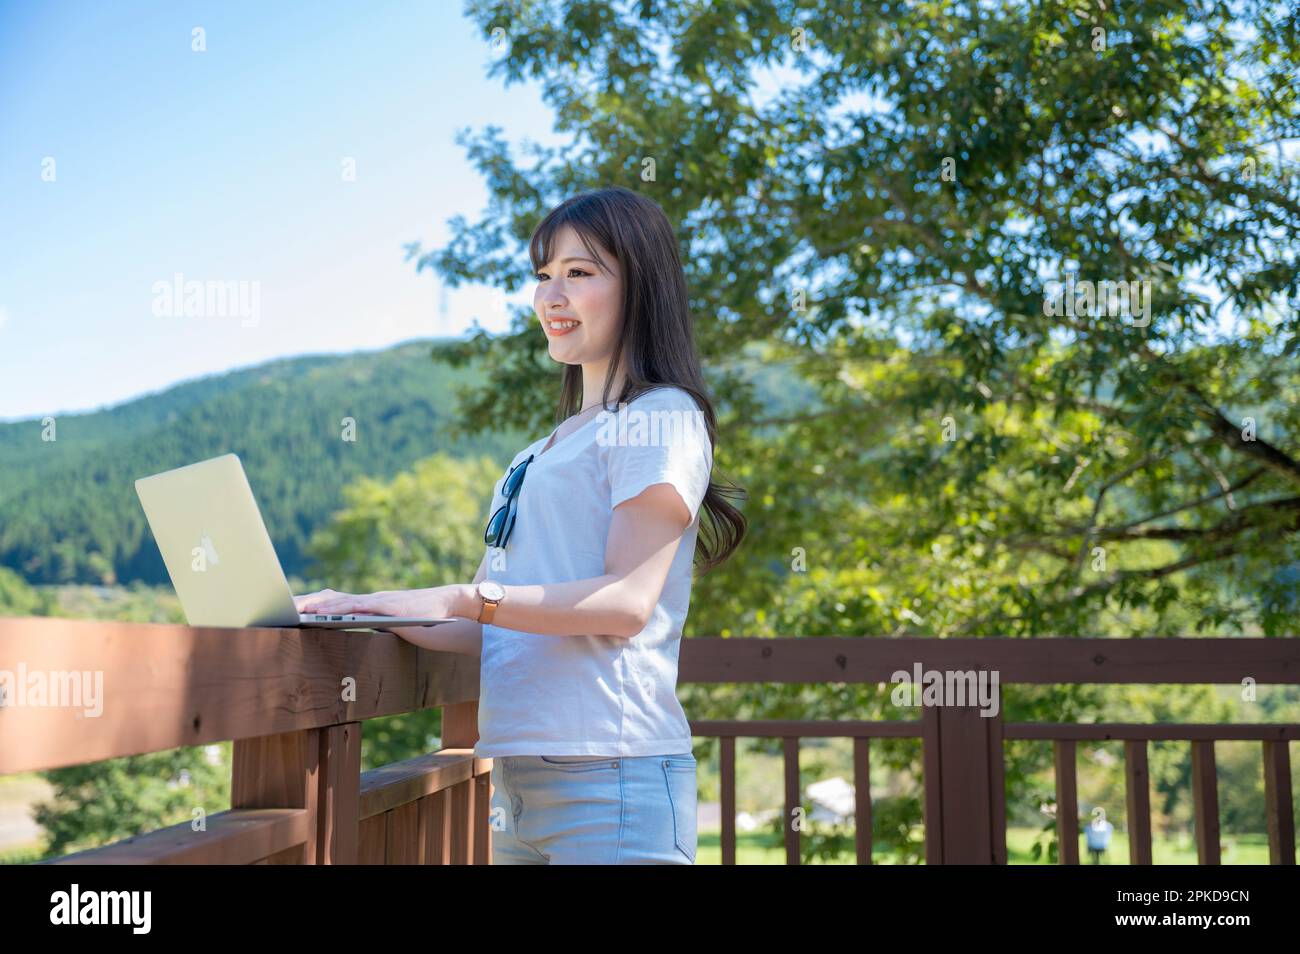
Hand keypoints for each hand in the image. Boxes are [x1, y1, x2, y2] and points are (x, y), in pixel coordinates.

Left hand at [294, 586, 468, 620]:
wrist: (449, 605)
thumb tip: (355, 632)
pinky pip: (356, 606)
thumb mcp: (393, 624)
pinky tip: (322, 613)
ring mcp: (376, 601)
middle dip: (305, 603)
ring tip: (293, 610)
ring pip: (339, 601)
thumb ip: (374, 625)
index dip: (312, 605)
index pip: (334, 602)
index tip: (290, 610)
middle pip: (330, 598)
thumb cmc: (424, 618)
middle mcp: (369, 599)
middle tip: (280, 609)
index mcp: (368, 604)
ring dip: (314, 605)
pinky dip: (337, 609)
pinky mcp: (386, 605)